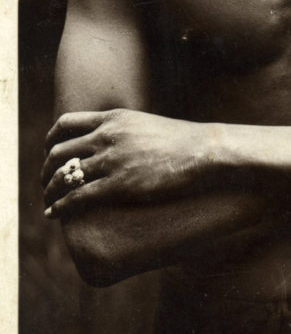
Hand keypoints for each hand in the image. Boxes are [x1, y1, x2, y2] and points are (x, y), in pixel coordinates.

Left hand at [42, 109, 215, 217]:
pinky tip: (55, 214)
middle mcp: (107, 137)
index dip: (50, 139)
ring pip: (64, 175)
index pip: (66, 123)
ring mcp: (112, 161)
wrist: (203, 152)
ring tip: (49, 200)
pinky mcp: (119, 185)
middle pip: (59, 151)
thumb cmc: (180, 141)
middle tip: (45, 181)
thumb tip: (110, 142)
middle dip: (45, 169)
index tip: (48, 152)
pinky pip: (78, 197)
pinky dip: (61, 207)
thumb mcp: (145, 125)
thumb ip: (123, 130)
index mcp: (113, 119)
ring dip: (50, 190)